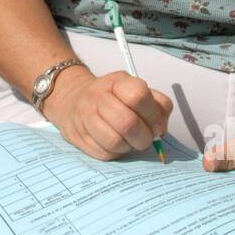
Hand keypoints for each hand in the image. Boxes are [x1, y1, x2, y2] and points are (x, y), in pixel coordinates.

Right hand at [43, 68, 171, 160]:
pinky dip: (116, 153)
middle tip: (146, 139)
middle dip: (143, 137)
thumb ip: (157, 105)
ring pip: (115, 142)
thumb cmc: (114, 98)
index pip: (138, 96)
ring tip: (130, 141)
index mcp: (117, 81)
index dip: (153, 116)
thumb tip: (160, 130)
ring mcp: (84, 116)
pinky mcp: (77, 135)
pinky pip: (103, 153)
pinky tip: (116, 144)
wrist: (74, 99)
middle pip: (127, 123)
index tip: (157, 126)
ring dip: (129, 147)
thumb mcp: (137, 90)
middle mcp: (97, 96)